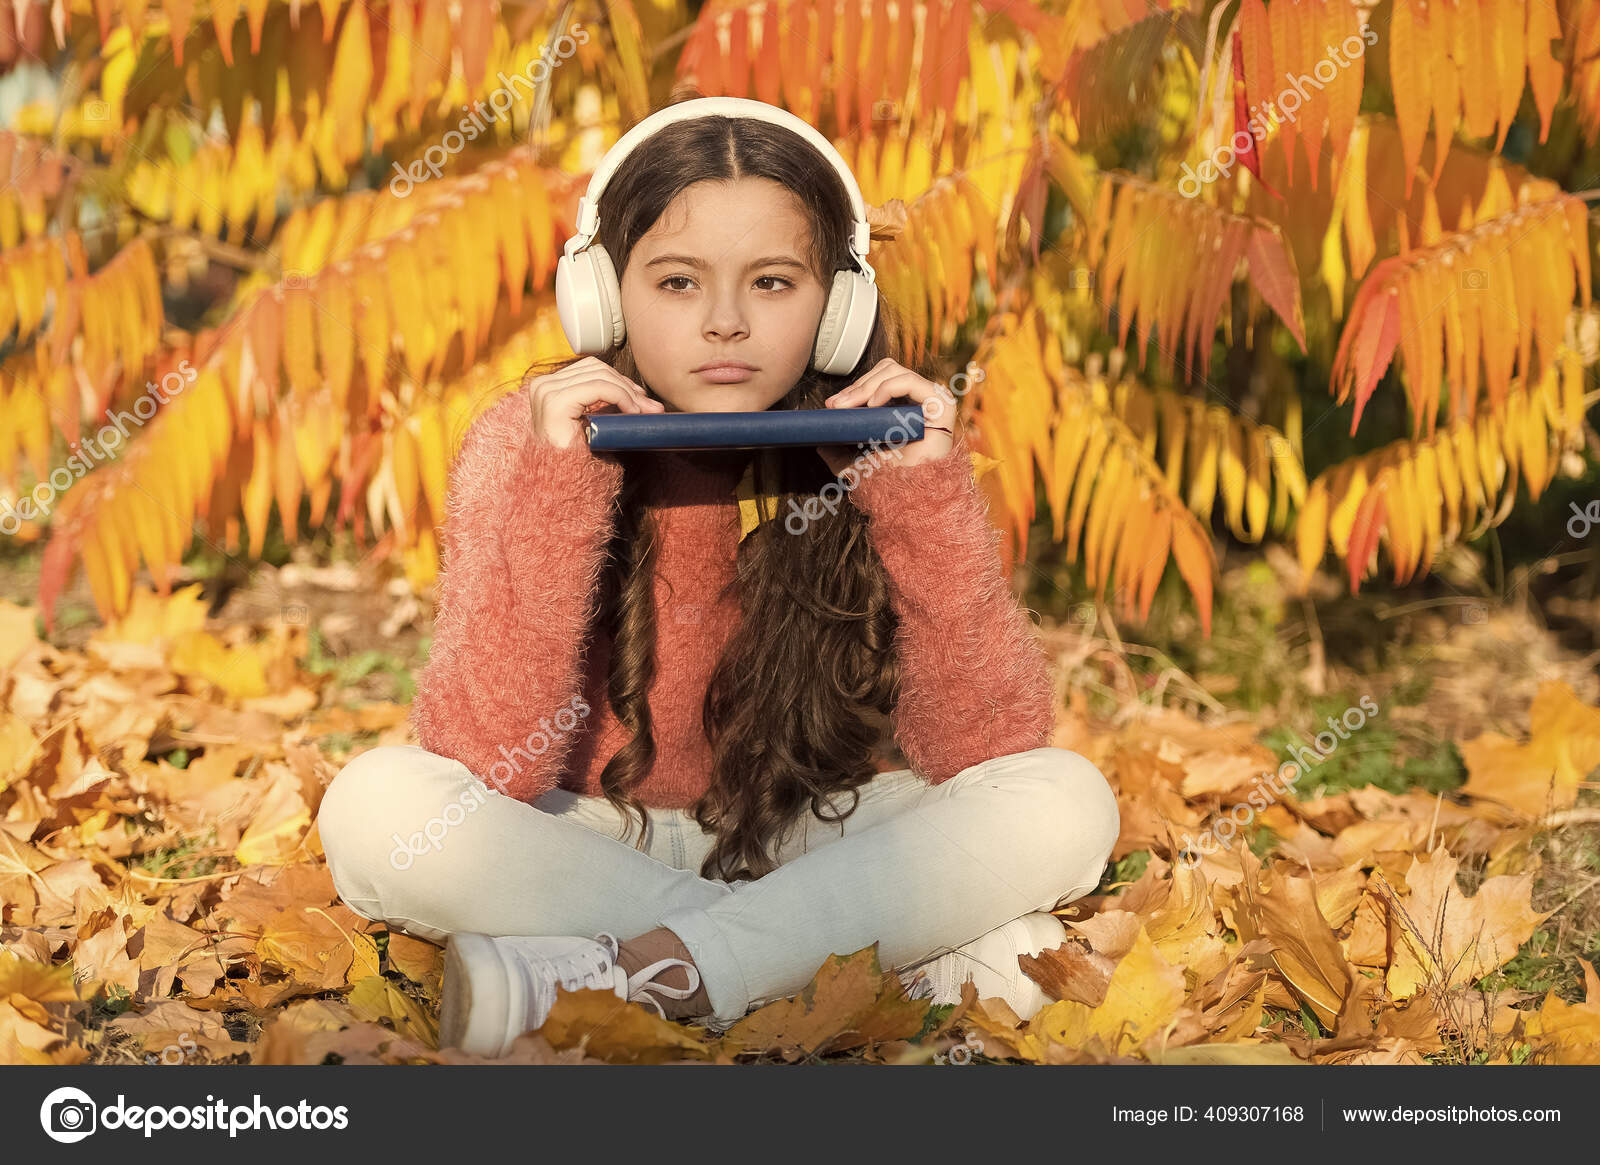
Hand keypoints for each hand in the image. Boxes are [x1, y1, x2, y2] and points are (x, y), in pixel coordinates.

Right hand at [525, 356, 664, 450]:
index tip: (641, 399)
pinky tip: (632, 411)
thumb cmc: (580, 460)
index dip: (620, 380)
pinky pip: (598, 387)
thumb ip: (611, 406)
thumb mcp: (596, 424)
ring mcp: (546, 392)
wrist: (563, 487)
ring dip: (628, 392)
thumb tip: (649, 401)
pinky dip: (621, 396)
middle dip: (628, 386)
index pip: (591, 369)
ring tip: (642, 412)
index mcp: (549, 387)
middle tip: (650, 407)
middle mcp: (543, 385)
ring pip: (600, 376)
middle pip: (597, 369)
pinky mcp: (555, 402)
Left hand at [817, 358, 957, 474]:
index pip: (878, 380)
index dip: (854, 388)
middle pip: (885, 370)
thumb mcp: (855, 463)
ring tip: (851, 407)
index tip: (832, 405)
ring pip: (895, 371)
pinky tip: (872, 405)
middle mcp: (919, 401)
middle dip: (857, 386)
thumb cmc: (889, 482)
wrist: (909, 499)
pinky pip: (910, 381)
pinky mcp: (941, 405)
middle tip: (837, 406)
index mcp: (904, 407)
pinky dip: (887, 388)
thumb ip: (838, 454)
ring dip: (867, 387)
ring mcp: (932, 401)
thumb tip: (819, 444)